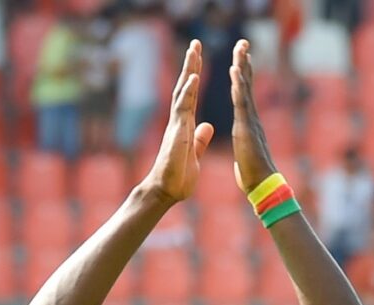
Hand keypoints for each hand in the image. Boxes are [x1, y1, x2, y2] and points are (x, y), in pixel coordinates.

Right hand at [143, 39, 214, 207]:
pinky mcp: (176, 134)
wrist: (166, 192)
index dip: (193, 76)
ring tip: (193, 51)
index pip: (190, 95)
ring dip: (188, 71)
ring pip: (182, 92)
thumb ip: (200, 139)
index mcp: (184, 125)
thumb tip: (207, 127)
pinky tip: (193, 77)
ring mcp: (176, 126)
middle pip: (184, 87)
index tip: (198, 57)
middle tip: (195, 43)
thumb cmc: (178, 177)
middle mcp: (178, 121)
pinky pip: (182, 109)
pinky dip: (188, 92)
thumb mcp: (195, 154)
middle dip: (190, 65)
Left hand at [229, 40, 279, 196]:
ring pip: (244, 88)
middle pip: (247, 85)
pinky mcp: (245, 126)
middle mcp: (251, 118)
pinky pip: (240, 101)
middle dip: (245, 63)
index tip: (242, 59)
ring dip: (242, 67)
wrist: (262, 187)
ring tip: (240, 48)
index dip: (243, 77)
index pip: (244, 95)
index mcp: (248, 124)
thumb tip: (243, 154)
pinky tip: (234, 70)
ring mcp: (250, 120)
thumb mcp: (244, 158)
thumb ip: (244, 150)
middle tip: (243, 43)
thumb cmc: (254, 177)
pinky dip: (237, 84)